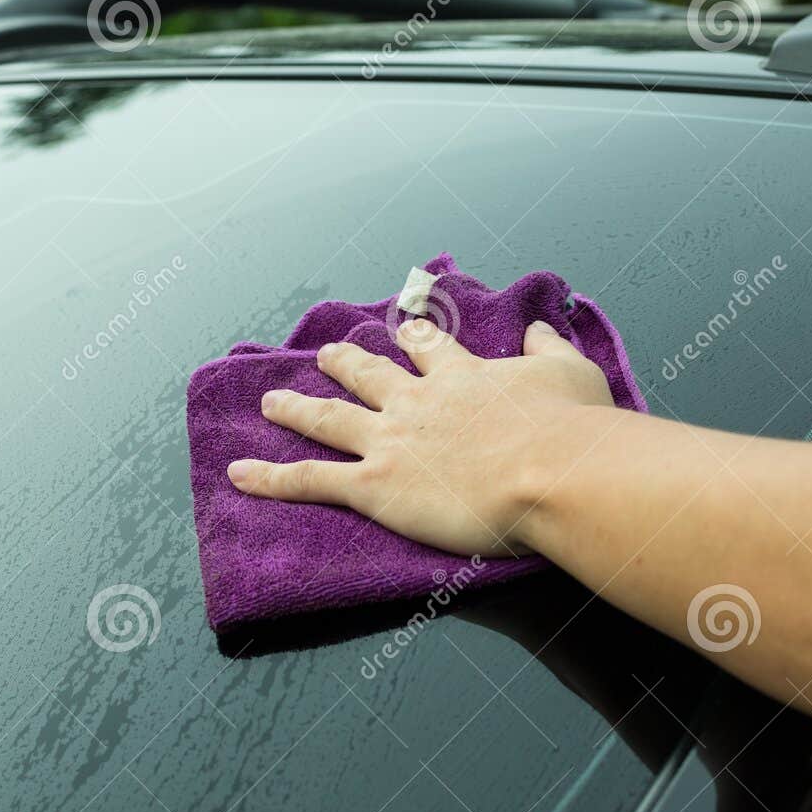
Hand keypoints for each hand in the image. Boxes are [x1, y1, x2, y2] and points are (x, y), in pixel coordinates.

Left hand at [226, 319, 616, 556]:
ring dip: (295, 410)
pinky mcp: (373, 486)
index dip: (414, 337)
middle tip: (326, 356)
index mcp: (461, 377)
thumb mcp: (572, 373)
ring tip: (270, 403)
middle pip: (368, 375)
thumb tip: (541, 325)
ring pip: (328, 420)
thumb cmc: (572, 431)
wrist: (553, 472)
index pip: (429, 348)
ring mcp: (388, 442)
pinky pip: (309, 480)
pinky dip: (270, 477)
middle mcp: (415, 402)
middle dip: (344, 365)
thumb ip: (550, 349)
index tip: (404, 327)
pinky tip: (239, 474)